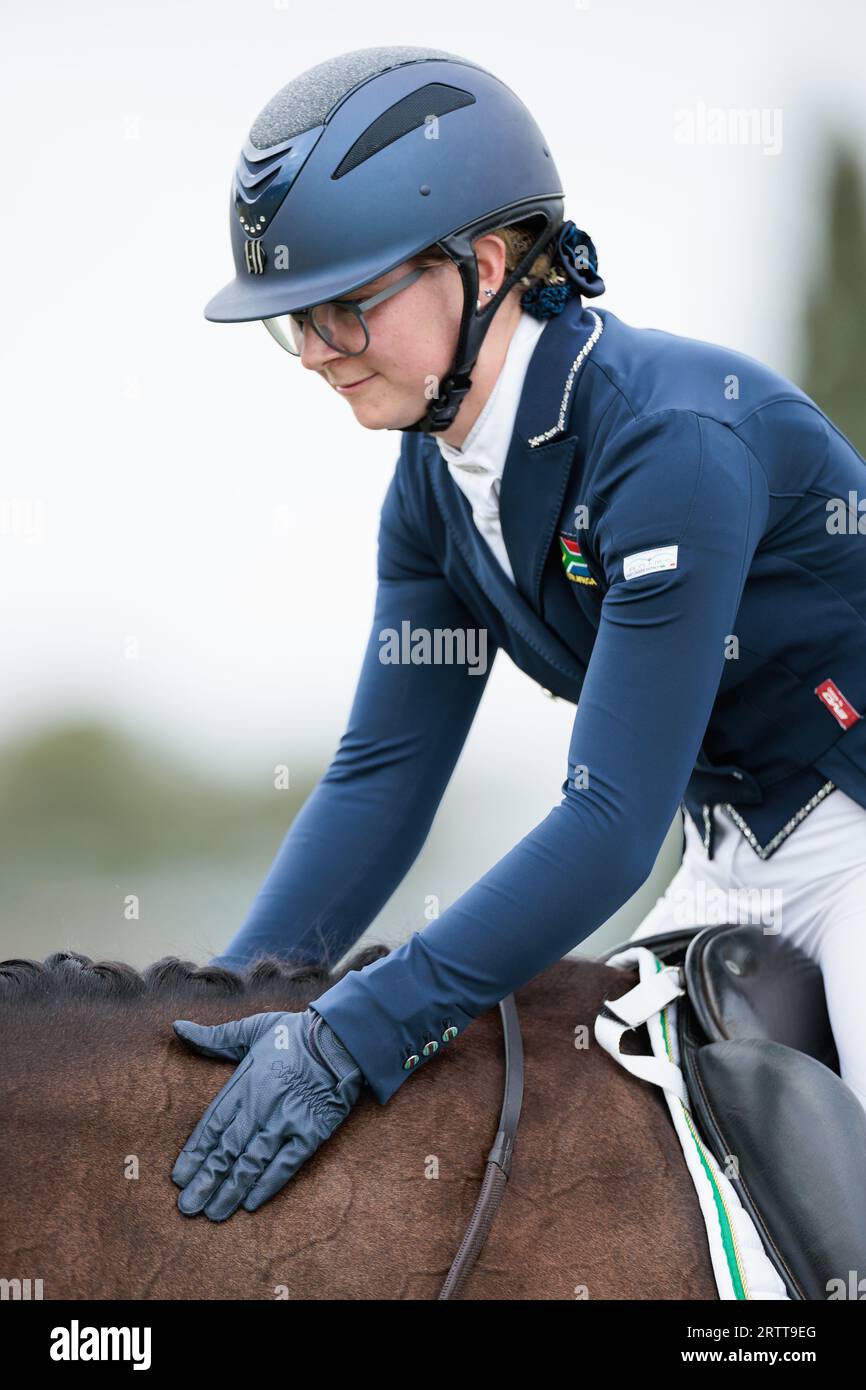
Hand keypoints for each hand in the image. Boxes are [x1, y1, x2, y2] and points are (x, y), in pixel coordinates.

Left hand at [171, 1007, 363, 1220]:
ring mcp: (285, 1121)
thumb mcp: (252, 1028)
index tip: (179, 1178)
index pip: (212, 1126)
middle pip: (227, 1151)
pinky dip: (267, 1185)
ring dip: (231, 1190)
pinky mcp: (310, 1133)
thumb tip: (178, 1028)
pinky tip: (250, 1203)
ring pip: (252, 1163)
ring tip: (214, 1213)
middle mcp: (260, 1106)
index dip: (194, 1154)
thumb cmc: (295, 1033)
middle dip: (206, 1181)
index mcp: (244, 1083)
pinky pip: (285, 1165)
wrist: (342, 1038)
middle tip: (188, 1208)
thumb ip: (215, 1037)